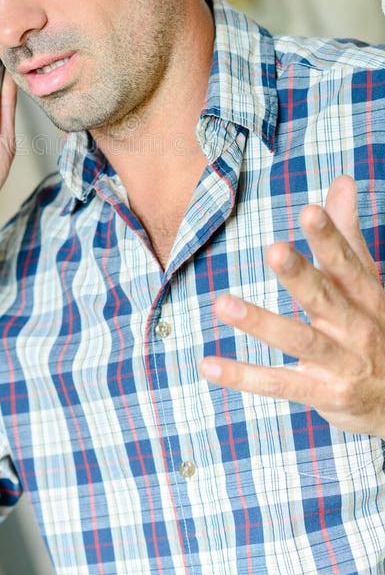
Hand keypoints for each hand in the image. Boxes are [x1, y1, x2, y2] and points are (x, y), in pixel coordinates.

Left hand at [199, 175, 384, 436]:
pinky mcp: (322, 394)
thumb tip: (342, 180)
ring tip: (221, 303)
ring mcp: (339, 363)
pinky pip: (278, 384)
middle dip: (299, 275)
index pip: (347, 262)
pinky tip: (207, 365)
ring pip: (297, 339)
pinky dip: (242, 377)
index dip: (330, 238)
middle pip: (324, 297)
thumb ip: (349, 232)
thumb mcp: (367, 282)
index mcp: (366, 296)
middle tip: (273, 249)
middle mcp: (355, 328)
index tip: (310, 210)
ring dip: (260, 322)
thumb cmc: (375, 327)